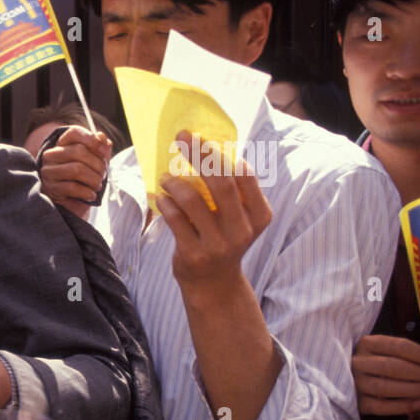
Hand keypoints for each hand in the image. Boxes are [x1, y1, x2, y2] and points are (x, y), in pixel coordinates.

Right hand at [38, 126, 111, 217]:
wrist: (69, 200)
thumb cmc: (83, 176)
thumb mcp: (94, 160)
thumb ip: (100, 148)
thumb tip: (103, 140)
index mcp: (62, 143)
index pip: (74, 132)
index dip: (92, 139)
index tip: (105, 151)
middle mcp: (52, 155)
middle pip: (78, 151)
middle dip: (97, 164)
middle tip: (104, 174)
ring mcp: (49, 171)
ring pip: (76, 169)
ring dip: (93, 179)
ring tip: (98, 185)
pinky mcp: (50, 188)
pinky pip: (72, 187)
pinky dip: (87, 192)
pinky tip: (91, 195)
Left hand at [155, 131, 271, 293]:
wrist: (214, 284)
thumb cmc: (222, 239)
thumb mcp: (236, 218)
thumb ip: (229, 192)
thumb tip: (202, 150)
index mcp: (259, 215)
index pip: (244, 176)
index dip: (220, 153)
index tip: (198, 136)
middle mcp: (242, 229)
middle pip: (221, 183)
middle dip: (199, 155)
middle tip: (181, 139)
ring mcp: (219, 244)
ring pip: (193, 201)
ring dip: (175, 183)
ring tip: (165, 179)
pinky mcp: (195, 254)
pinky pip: (176, 219)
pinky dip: (165, 203)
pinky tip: (160, 198)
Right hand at [351, 333, 419, 416]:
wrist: (353, 378)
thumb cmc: (379, 361)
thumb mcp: (388, 350)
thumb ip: (408, 353)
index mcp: (367, 344)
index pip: (399, 346)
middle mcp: (357, 362)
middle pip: (390, 366)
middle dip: (419, 373)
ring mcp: (354, 383)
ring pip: (383, 387)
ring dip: (412, 390)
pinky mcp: (357, 402)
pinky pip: (379, 407)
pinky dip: (402, 406)